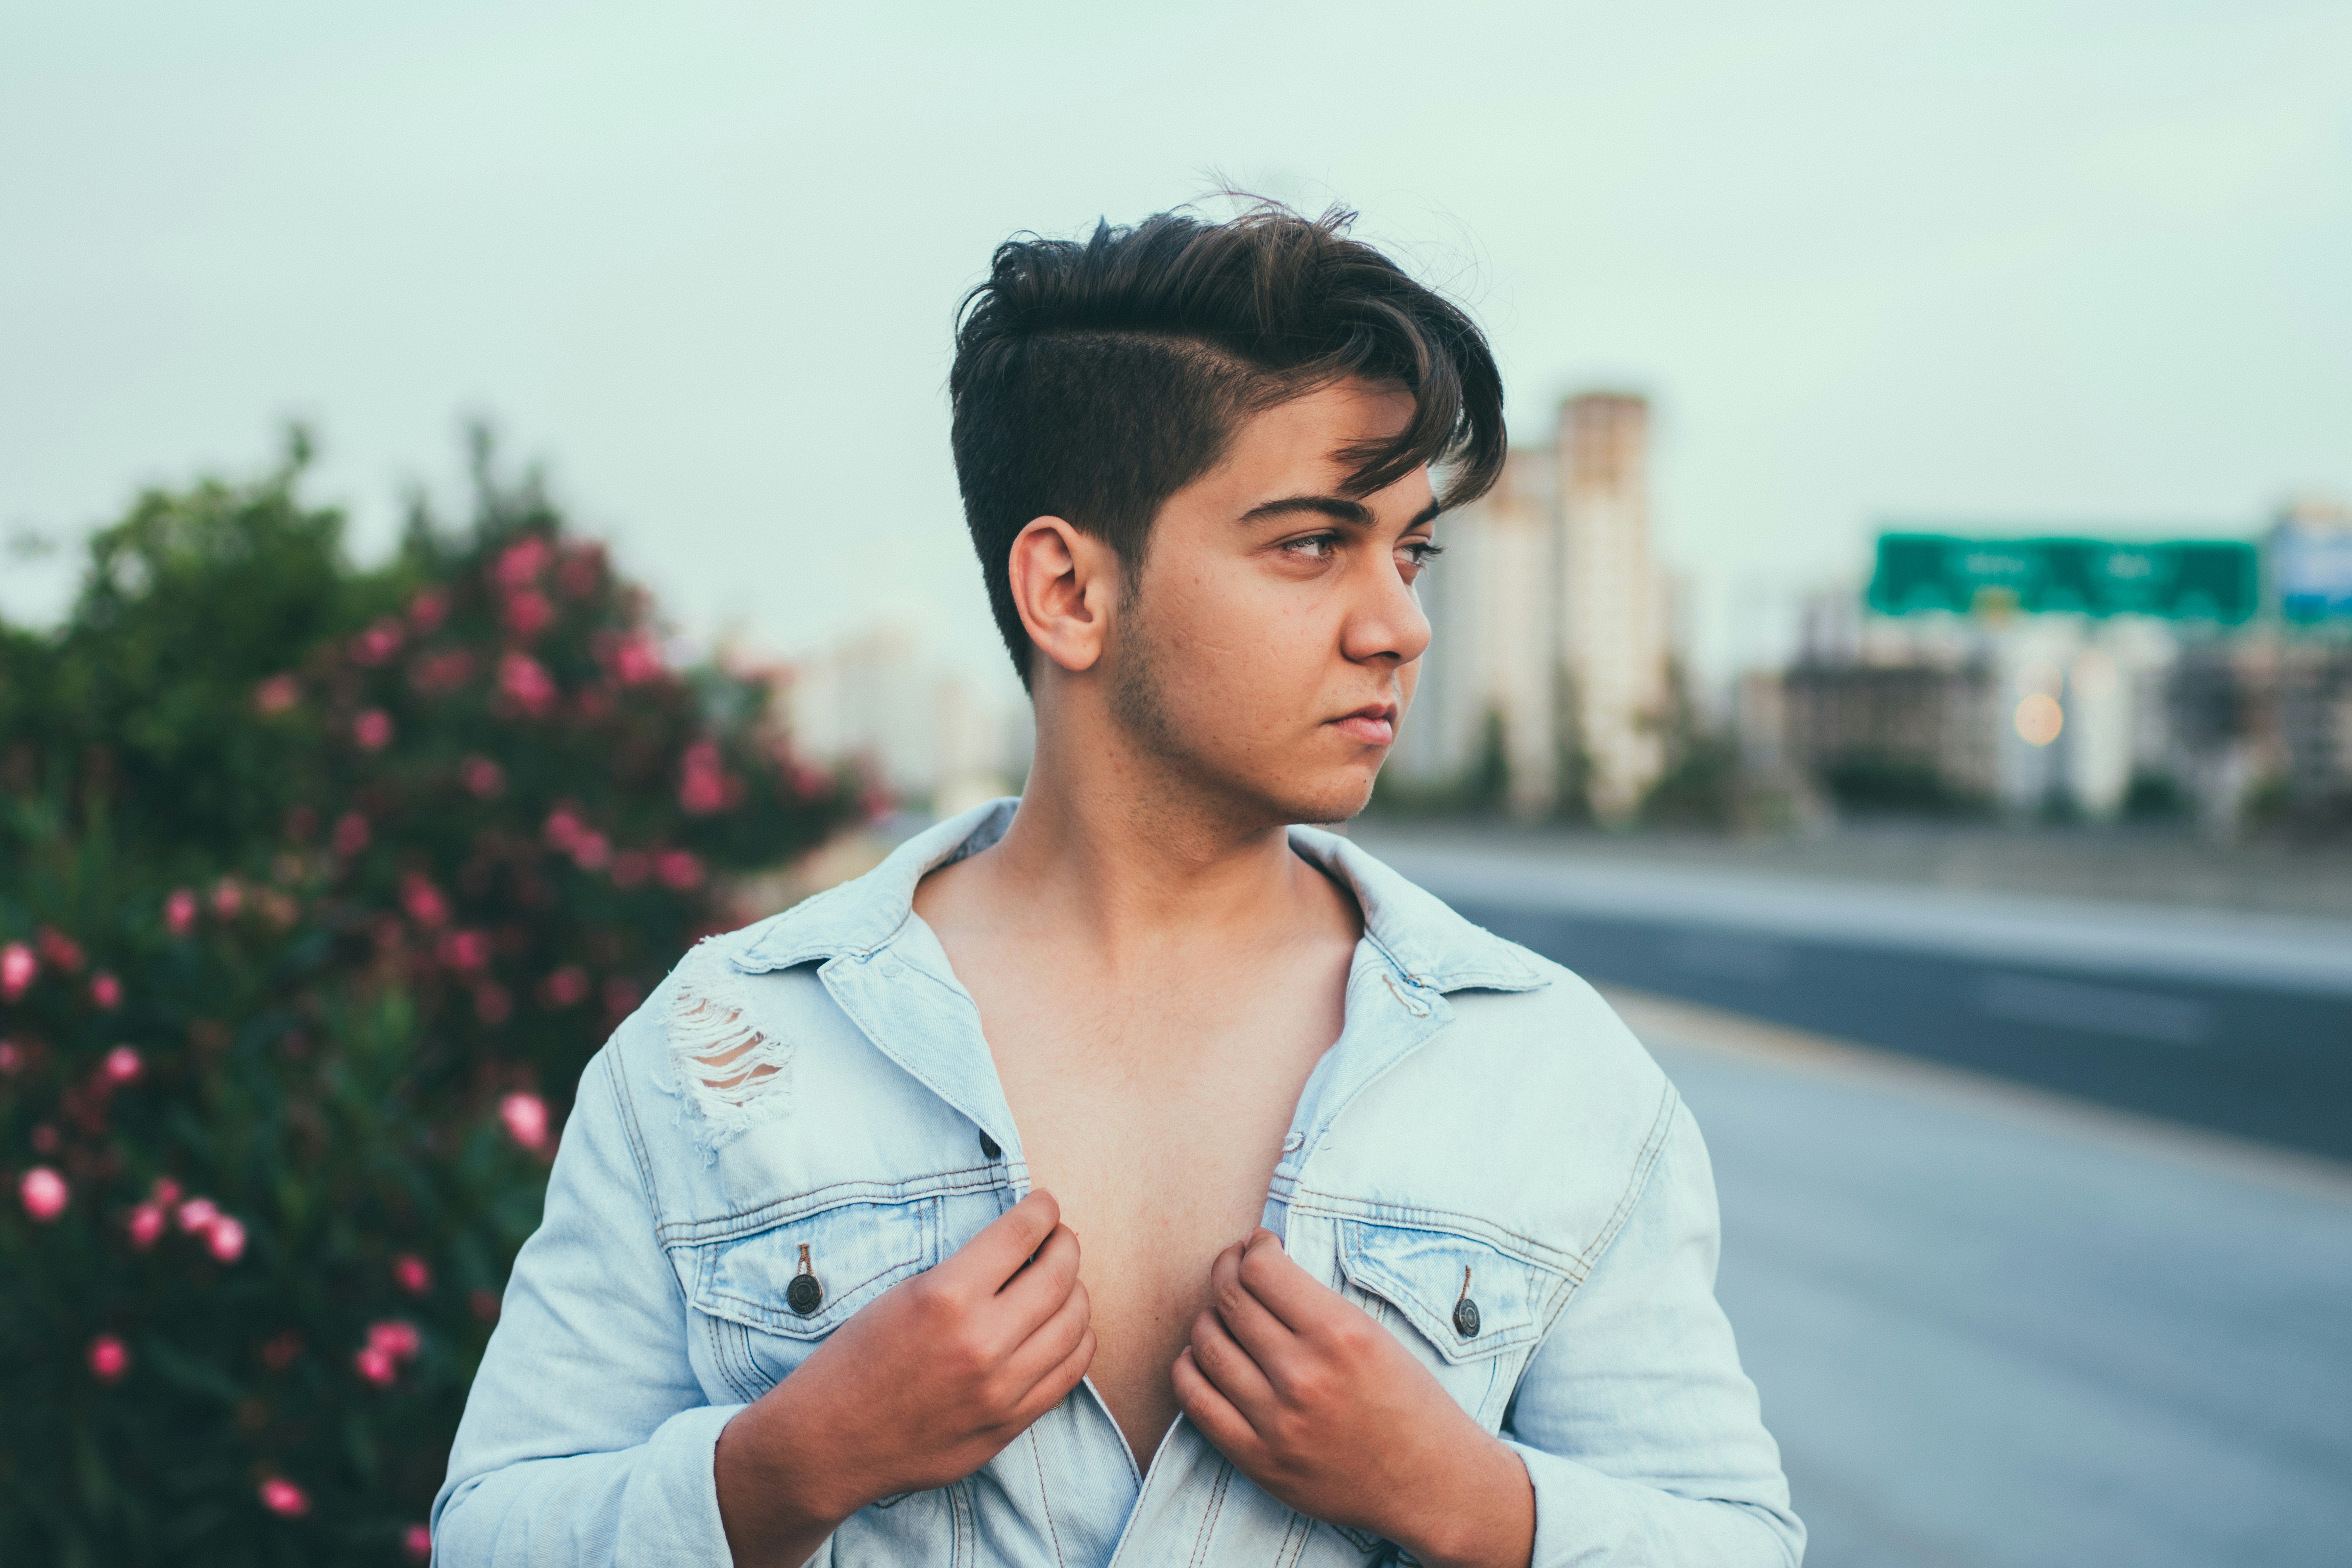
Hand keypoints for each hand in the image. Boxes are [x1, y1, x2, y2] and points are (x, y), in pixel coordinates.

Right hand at [716, 1190, 1093, 1567]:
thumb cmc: (854, 1361)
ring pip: (1074, 1324)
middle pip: (1059, 1276)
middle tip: (1059, 1239)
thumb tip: (1019, 1244)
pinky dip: (1078, 1341)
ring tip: (1065, 1281)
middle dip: (1066, 1245)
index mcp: (946, 1297)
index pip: (1021, 1233)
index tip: (1045, 1205)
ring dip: (1077, 1291)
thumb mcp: (900, 1295)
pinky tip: (1067, 1328)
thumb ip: (963, 1272)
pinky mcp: (1009, 1424)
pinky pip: (1070, 1373)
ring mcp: (1001, 1389)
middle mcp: (981, 1342)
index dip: (1042, 1210)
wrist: (829, 1444)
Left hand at [1173, 1229, 1533, 1567]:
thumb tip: (1256, 1263)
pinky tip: (1204, 1358)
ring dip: (1208, 1318)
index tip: (1258, 1248)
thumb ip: (1316, 1303)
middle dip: (1225, 1271)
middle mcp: (1304, 1376)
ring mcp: (1277, 1421)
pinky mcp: (1258, 1460)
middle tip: (1234, 1269)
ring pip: (1206, 1344)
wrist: (1430, 1484)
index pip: (1261, 1269)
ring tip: (1224, 1316)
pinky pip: (1195, 1400)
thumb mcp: (1375, 1334)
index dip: (1252, 1248)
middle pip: (1229, 1299)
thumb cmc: (1409, 1402)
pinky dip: (1189, 1368)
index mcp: (1340, 1334)